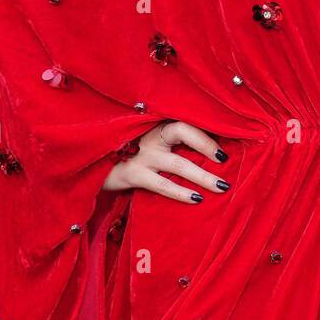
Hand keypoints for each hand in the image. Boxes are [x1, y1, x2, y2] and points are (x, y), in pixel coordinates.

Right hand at [101, 119, 229, 202]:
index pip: (186, 121)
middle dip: (208, 146)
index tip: (223, 147)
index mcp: (157, 124)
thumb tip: (210, 154)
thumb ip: (172, 142)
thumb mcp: (150, 141)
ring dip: (203, 176)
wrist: (94, 165)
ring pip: (179, 164)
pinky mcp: (133, 174)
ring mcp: (141, 155)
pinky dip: (181, 192)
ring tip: (222, 187)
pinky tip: (196, 199)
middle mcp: (150, 136)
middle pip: (183, 132)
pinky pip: (162, 184)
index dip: (206, 133)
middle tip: (225, 161)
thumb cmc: (131, 153)